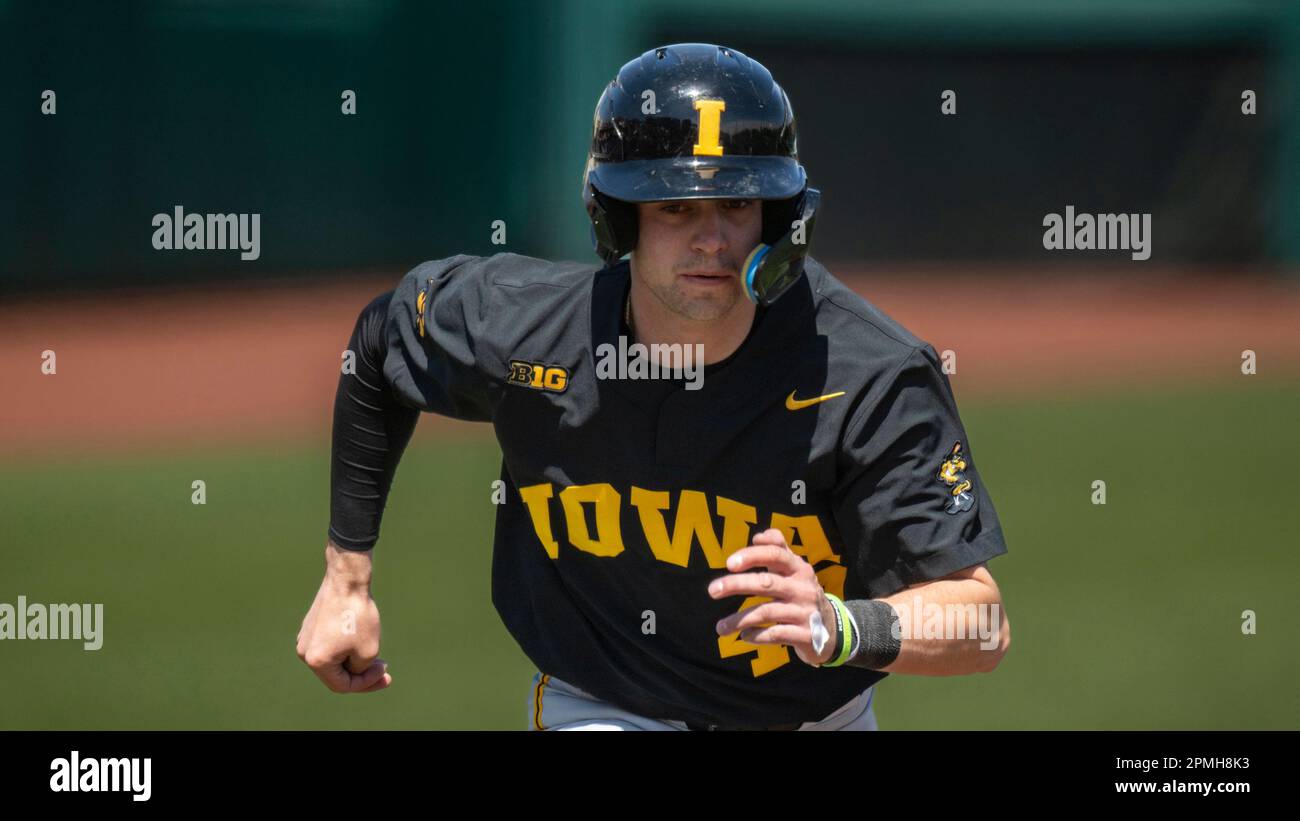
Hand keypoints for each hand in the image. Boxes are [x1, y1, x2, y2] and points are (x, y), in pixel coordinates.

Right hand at [296, 542, 392, 692]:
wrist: (347, 580)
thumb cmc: (358, 615)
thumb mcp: (367, 651)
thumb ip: (360, 670)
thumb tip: (354, 670)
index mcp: (316, 661)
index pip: (342, 685)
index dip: (366, 683)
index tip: (385, 671)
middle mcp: (305, 651)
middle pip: (336, 674)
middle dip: (361, 673)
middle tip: (384, 669)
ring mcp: (306, 637)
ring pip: (334, 659)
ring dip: (354, 660)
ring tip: (376, 654)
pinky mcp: (311, 626)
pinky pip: (330, 645)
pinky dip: (346, 648)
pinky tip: (362, 640)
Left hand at [709, 528, 838, 666]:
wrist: (832, 629)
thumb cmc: (802, 593)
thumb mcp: (795, 570)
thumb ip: (778, 549)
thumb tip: (758, 536)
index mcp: (799, 568)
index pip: (775, 554)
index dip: (752, 555)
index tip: (729, 563)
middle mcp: (803, 588)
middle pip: (766, 583)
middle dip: (736, 585)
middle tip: (712, 590)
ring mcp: (805, 612)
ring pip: (766, 612)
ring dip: (738, 619)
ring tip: (720, 627)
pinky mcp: (805, 635)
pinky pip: (775, 634)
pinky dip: (755, 636)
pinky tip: (743, 636)